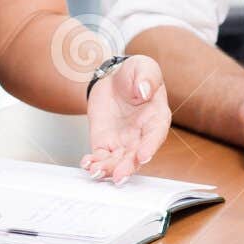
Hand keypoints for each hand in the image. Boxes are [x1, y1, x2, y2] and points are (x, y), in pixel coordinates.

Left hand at [79, 55, 171, 183]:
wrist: (113, 78)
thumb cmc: (134, 75)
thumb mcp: (144, 67)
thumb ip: (147, 77)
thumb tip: (144, 90)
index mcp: (156, 117)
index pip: (156, 135)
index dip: (150, 146)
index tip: (143, 155)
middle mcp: (141, 135)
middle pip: (136, 156)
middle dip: (128, 167)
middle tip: (119, 175)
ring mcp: (123, 141)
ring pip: (118, 161)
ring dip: (108, 169)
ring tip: (97, 172)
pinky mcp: (105, 142)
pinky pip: (100, 156)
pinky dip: (94, 163)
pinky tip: (87, 164)